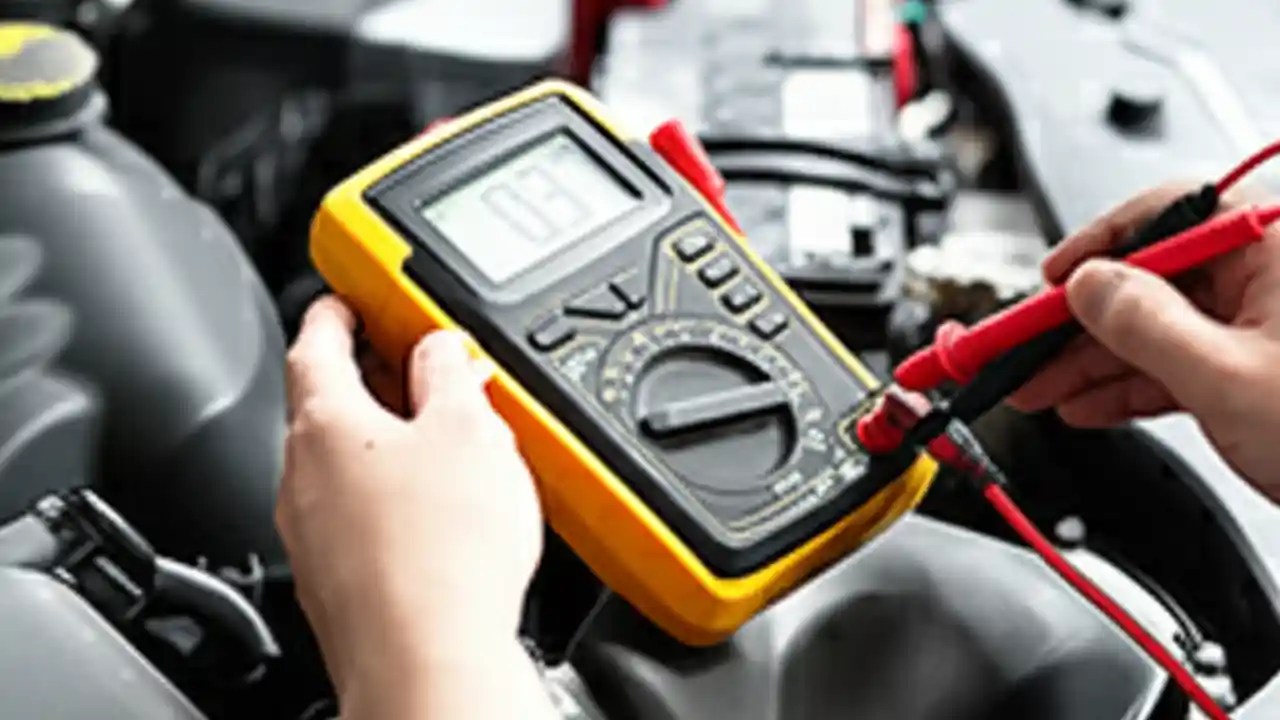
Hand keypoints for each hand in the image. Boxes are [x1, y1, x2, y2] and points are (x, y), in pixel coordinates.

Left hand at [277, 296, 545, 714]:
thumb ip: (450, 374)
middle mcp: (303, 479)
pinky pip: (359, 519)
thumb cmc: (441, 557)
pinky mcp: (339, 584)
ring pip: (344, 467)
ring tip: (447, 443)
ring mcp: (314, 537)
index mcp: (325, 424)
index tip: (348, 297)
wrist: (430, 664)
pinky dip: (391, 500)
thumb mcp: (469, 431)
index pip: (315, 341)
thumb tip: (440, 348)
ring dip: (386, 443)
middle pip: (327, 405)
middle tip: (416, 365)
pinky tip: (439, 513)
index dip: (336, 309)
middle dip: (371, 379)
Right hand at [1008, 183, 1279, 501]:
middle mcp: (1269, 269)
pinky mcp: (1257, 363)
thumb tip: (1086, 286)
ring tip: (1036, 387)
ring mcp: (1263, 319)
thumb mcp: (1228, 378)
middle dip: (1078, 323)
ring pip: (1157, 324)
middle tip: (1020, 349)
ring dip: (1093, 361)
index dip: (1092, 248)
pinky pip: (1178, 359)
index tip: (1045, 283)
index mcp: (1274, 241)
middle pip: (1148, 278)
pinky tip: (1087, 403)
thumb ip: (1143, 324)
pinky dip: (1131, 384)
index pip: (1163, 216)